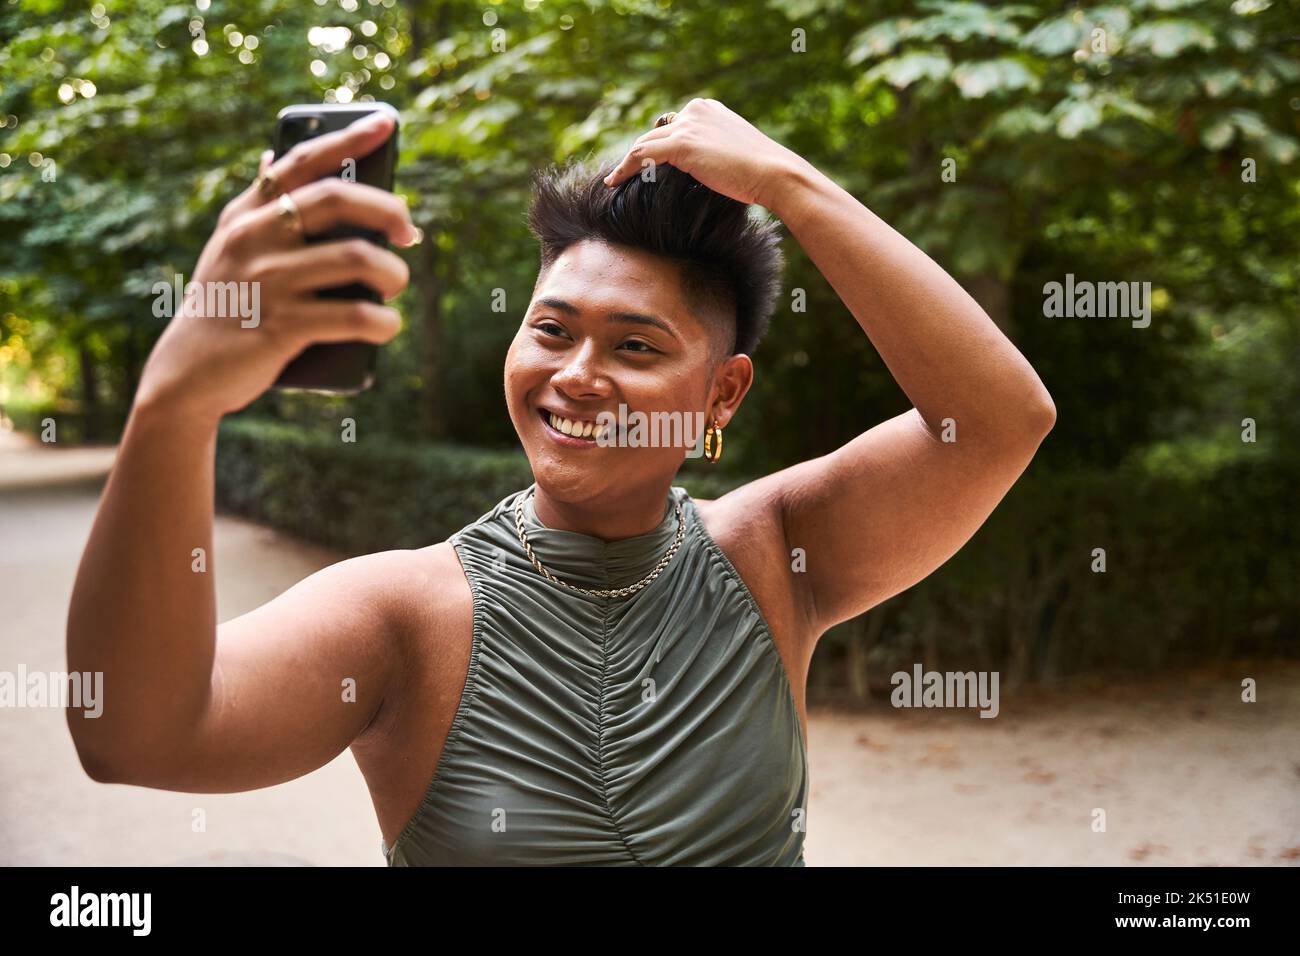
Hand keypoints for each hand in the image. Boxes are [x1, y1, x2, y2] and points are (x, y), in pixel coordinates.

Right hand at [135, 111, 419, 424]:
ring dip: (394, 273)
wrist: (188, 373)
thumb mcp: (230, 248)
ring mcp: (270, 282)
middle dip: (389, 210)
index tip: (386, 121)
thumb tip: (271, 156)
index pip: (301, 163)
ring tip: (396, 284)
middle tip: (409, 233)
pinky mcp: (284, 327)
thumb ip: (255, 207)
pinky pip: (355, 316)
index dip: (348, 138)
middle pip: (339, 200)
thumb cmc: (225, 306)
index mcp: (247, 215)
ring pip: (359, 258)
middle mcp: (256, 239)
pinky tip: (388, 325)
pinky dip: (384, 322)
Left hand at [601, 98, 799, 208]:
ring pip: (644, 143)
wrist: (773, 172)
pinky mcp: (681, 143)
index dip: (657, 147)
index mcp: (708, 109)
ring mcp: (688, 125)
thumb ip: (712, 152)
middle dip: (639, 154)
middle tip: (625, 174)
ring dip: (628, 162)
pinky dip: (624, 168)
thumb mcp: (733, 154)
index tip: (647, 165)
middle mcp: (695, 110)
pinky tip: (613, 182)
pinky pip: (641, 155)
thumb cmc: (760, 172)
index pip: (672, 126)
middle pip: (655, 133)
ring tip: (615, 179)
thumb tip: (697, 168)